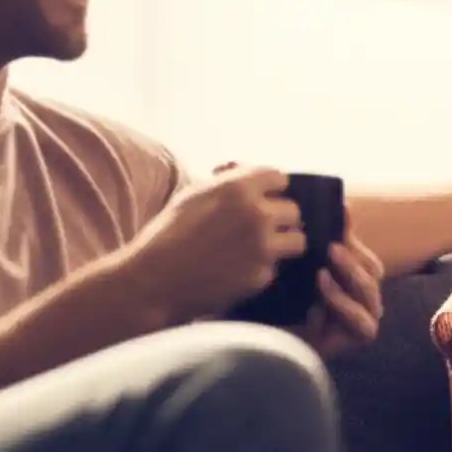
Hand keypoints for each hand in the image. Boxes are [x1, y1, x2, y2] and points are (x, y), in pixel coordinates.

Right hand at [122, 165, 306, 321]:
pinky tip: (241, 270)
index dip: (272, 188)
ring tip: (262, 248)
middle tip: (264, 226)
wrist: (154, 281)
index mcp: (239, 188)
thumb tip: (241, 171)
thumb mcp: (193, 194)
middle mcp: (258, 214)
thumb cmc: (167, 234)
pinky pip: (275, 267)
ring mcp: (263, 247)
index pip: (279, 177)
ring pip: (297, 239)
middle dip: (280, 217)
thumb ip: (225, 181)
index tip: (267, 197)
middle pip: (293, 209)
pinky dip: (263, 268)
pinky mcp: (262, 276)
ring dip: (283, 242)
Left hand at [291, 213, 384, 357]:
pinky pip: (362, 322)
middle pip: (373, 271)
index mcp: (353, 277)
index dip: (353, 237)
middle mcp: (364, 296)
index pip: (365, 254)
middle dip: (352, 259)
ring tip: (321, 272)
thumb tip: (343, 206)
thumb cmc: (286, 304)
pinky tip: (318, 300)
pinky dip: (342, 307)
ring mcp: (365, 317)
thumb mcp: (302, 267)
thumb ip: (323, 240)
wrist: (270, 343)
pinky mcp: (359, 337)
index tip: (339, 219)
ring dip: (348, 279)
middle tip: (329, 248)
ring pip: (369, 293)